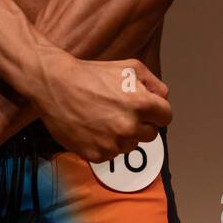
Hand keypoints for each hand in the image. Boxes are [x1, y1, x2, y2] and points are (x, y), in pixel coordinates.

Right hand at [31, 54, 171, 162]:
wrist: (56, 86)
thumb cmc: (92, 74)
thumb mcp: (129, 67)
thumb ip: (154, 83)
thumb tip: (164, 98)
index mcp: (142, 104)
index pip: (165, 117)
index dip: (156, 111)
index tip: (144, 109)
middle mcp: (130, 127)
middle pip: (150, 134)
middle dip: (140, 124)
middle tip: (120, 112)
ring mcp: (113, 143)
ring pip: (130, 146)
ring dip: (122, 136)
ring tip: (104, 119)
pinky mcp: (97, 155)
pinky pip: (110, 154)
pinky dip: (104, 145)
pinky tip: (93, 128)